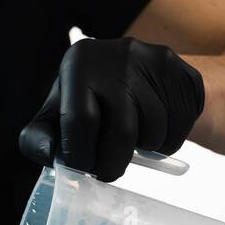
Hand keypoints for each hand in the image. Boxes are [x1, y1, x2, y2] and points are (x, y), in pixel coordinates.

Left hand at [19, 37, 204, 181]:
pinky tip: (155, 129)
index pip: (79, 121)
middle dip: (112, 165)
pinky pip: (180, 128)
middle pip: (121, 133)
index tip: (82, 168)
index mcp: (79, 61)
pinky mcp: (186, 76)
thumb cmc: (89, 104)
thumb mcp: (55, 117)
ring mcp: (157, 62)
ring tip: (132, 140)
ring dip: (143, 151)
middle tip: (108, 170)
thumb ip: (38, 138)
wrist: (140, 77)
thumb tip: (49, 154)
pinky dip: (168, 143)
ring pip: (155, 133)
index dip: (81, 156)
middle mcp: (119, 53)